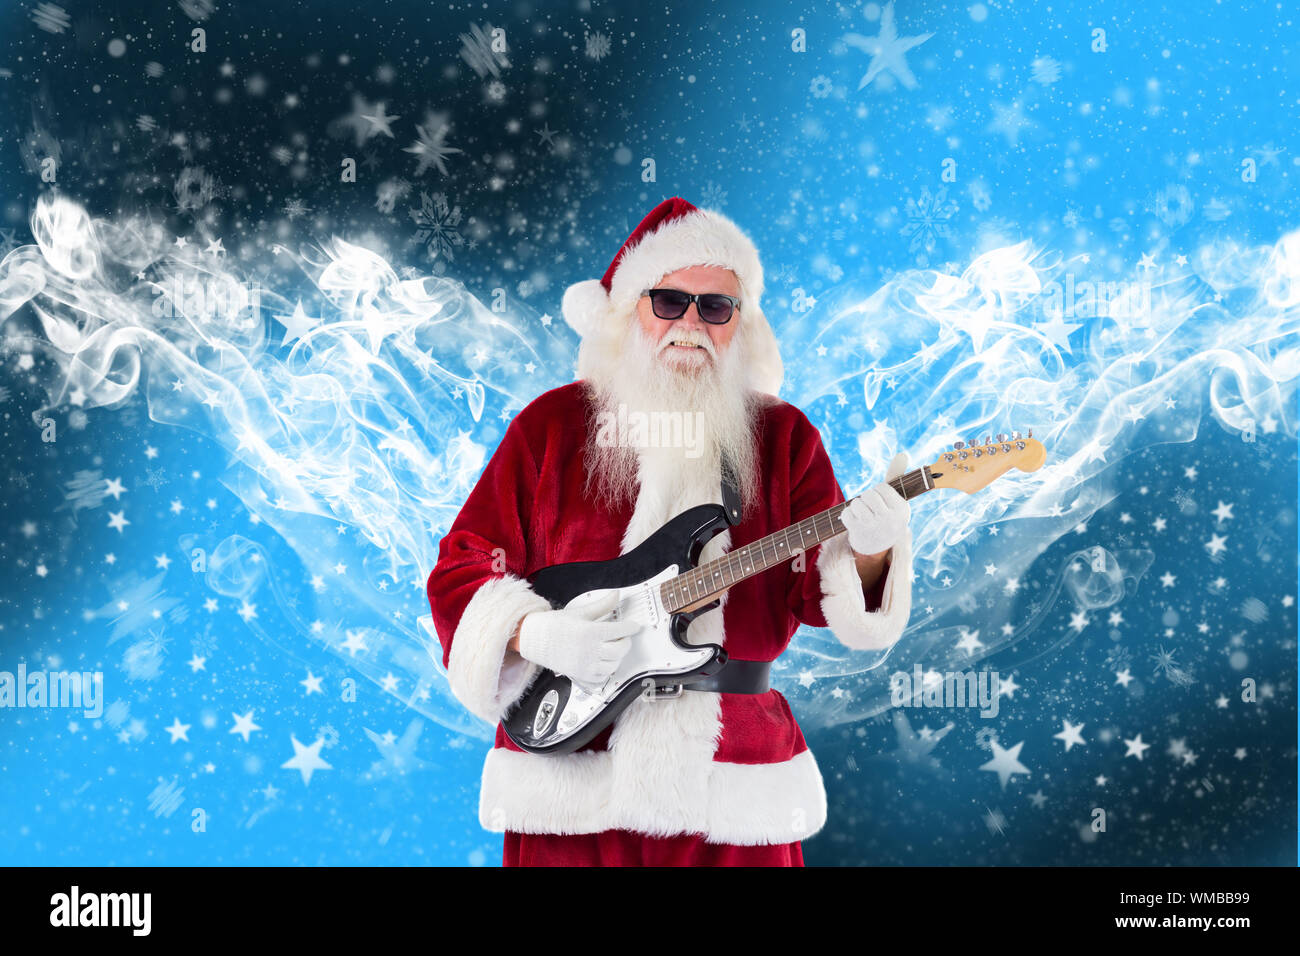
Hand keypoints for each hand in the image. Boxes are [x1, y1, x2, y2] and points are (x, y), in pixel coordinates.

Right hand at [517, 590, 637, 685]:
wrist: (534, 639)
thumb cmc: (554, 625)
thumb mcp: (580, 612)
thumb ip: (602, 605)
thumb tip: (615, 595)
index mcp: (590, 632)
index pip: (620, 630)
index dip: (630, 627)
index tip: (634, 626)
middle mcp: (589, 650)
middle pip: (620, 650)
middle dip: (626, 642)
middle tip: (624, 637)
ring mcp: (585, 665)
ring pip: (613, 665)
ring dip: (618, 657)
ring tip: (614, 648)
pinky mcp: (580, 675)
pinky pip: (602, 677)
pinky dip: (607, 670)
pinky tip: (604, 661)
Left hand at [840, 452, 910, 556]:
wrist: (877, 546)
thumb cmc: (887, 515)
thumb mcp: (895, 498)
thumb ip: (897, 475)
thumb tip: (903, 453)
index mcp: (902, 510)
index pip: (882, 488)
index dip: (878, 492)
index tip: (882, 503)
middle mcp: (890, 520)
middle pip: (868, 495)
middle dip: (866, 499)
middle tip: (871, 510)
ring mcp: (874, 528)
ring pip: (856, 503)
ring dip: (857, 507)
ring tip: (863, 516)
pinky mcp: (858, 533)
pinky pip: (846, 513)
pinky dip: (847, 515)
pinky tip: (855, 522)